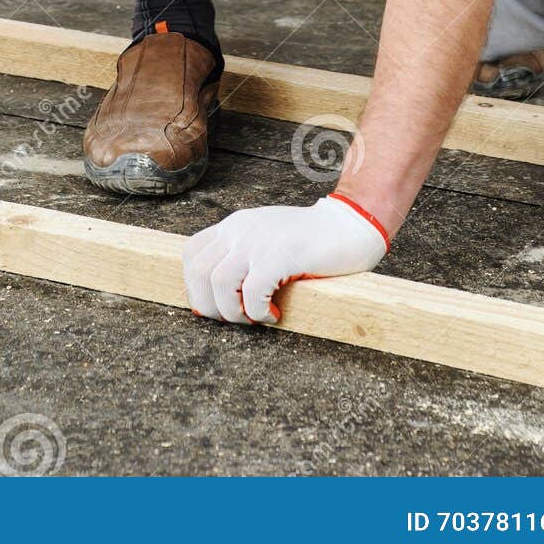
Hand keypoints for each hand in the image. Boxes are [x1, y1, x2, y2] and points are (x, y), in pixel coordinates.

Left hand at [183, 193, 388, 325]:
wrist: (350, 225)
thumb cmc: (312, 241)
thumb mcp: (266, 239)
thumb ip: (243, 256)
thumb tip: (220, 295)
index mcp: (235, 226)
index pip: (192, 255)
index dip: (197, 288)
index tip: (217, 307)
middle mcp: (240, 229)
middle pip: (199, 272)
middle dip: (212, 307)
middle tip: (239, 319)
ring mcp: (259, 240)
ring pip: (218, 282)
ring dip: (234, 312)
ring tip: (257, 317)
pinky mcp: (280, 254)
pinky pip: (252, 292)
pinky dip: (259, 312)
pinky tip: (276, 314)